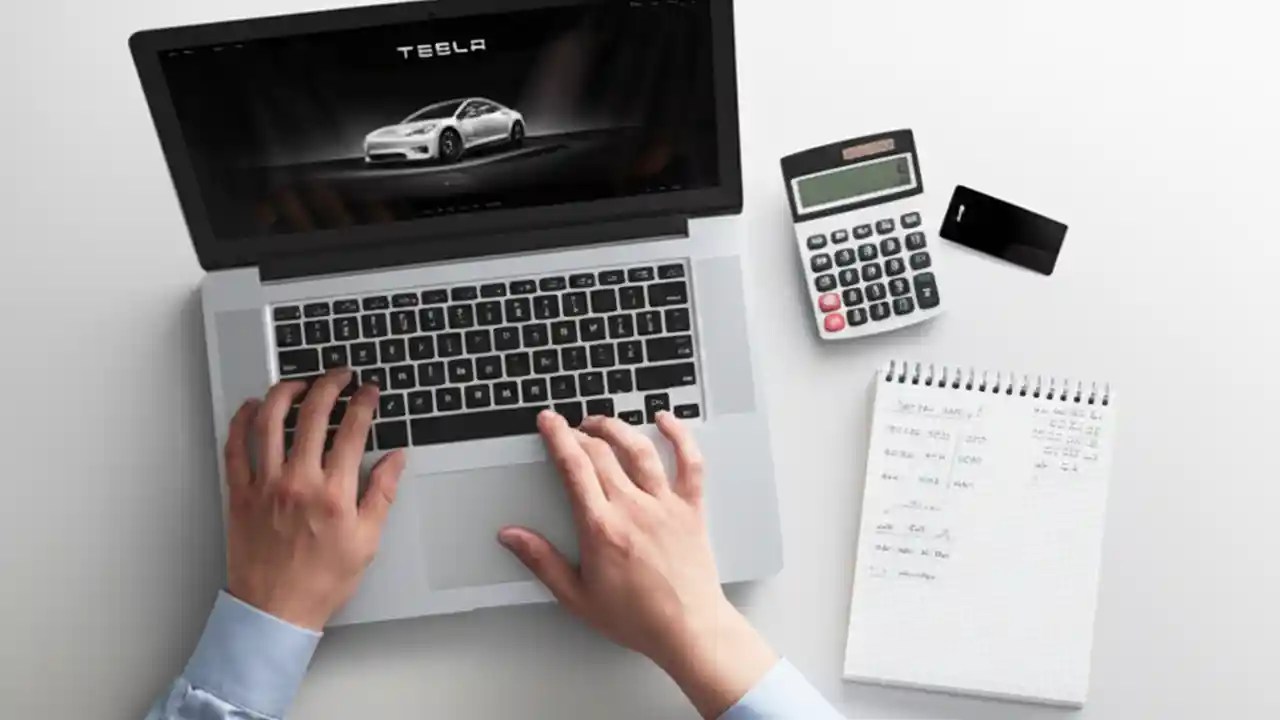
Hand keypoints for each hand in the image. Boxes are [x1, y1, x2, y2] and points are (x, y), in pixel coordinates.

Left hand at [222, 369, 405, 630]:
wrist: (276, 609)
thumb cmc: (322, 581)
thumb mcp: (367, 540)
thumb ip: (382, 494)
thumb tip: (396, 461)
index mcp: (334, 493)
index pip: (352, 431)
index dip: (363, 403)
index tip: (368, 391)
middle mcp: (298, 482)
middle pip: (312, 416)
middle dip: (329, 385)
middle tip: (338, 375)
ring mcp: (265, 486)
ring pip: (269, 423)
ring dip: (285, 393)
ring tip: (298, 382)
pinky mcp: (239, 495)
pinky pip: (235, 449)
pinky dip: (240, 422)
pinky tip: (250, 408)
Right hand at [499, 411, 777, 718]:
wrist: (688, 630)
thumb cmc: (637, 618)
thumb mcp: (576, 596)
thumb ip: (542, 560)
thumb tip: (511, 536)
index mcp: (601, 528)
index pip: (573, 467)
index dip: (558, 437)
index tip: (549, 422)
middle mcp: (633, 508)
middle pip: (601, 452)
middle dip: (580, 432)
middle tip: (569, 427)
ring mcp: (664, 505)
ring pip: (639, 449)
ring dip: (617, 428)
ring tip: (602, 423)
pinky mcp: (691, 508)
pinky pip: (689, 462)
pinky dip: (679, 435)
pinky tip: (666, 420)